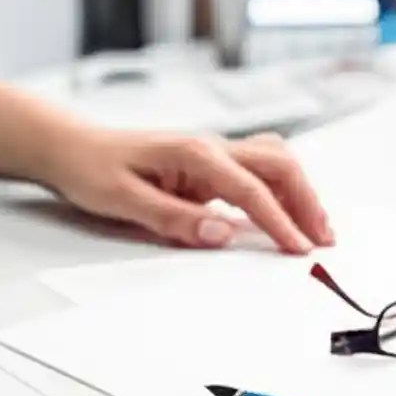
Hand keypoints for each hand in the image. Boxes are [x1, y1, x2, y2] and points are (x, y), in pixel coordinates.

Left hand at [47, 129, 332, 252]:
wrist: (72, 148)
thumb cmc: (91, 169)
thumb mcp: (123, 200)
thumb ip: (174, 218)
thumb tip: (221, 234)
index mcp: (192, 153)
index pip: (249, 188)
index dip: (278, 220)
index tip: (298, 248)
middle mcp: (209, 147)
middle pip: (278, 164)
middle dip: (306, 201)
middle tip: (322, 240)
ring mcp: (210, 154)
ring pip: (273, 163)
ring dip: (299, 193)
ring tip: (314, 230)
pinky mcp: (207, 165)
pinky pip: (255, 173)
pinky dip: (279, 191)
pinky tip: (286, 214)